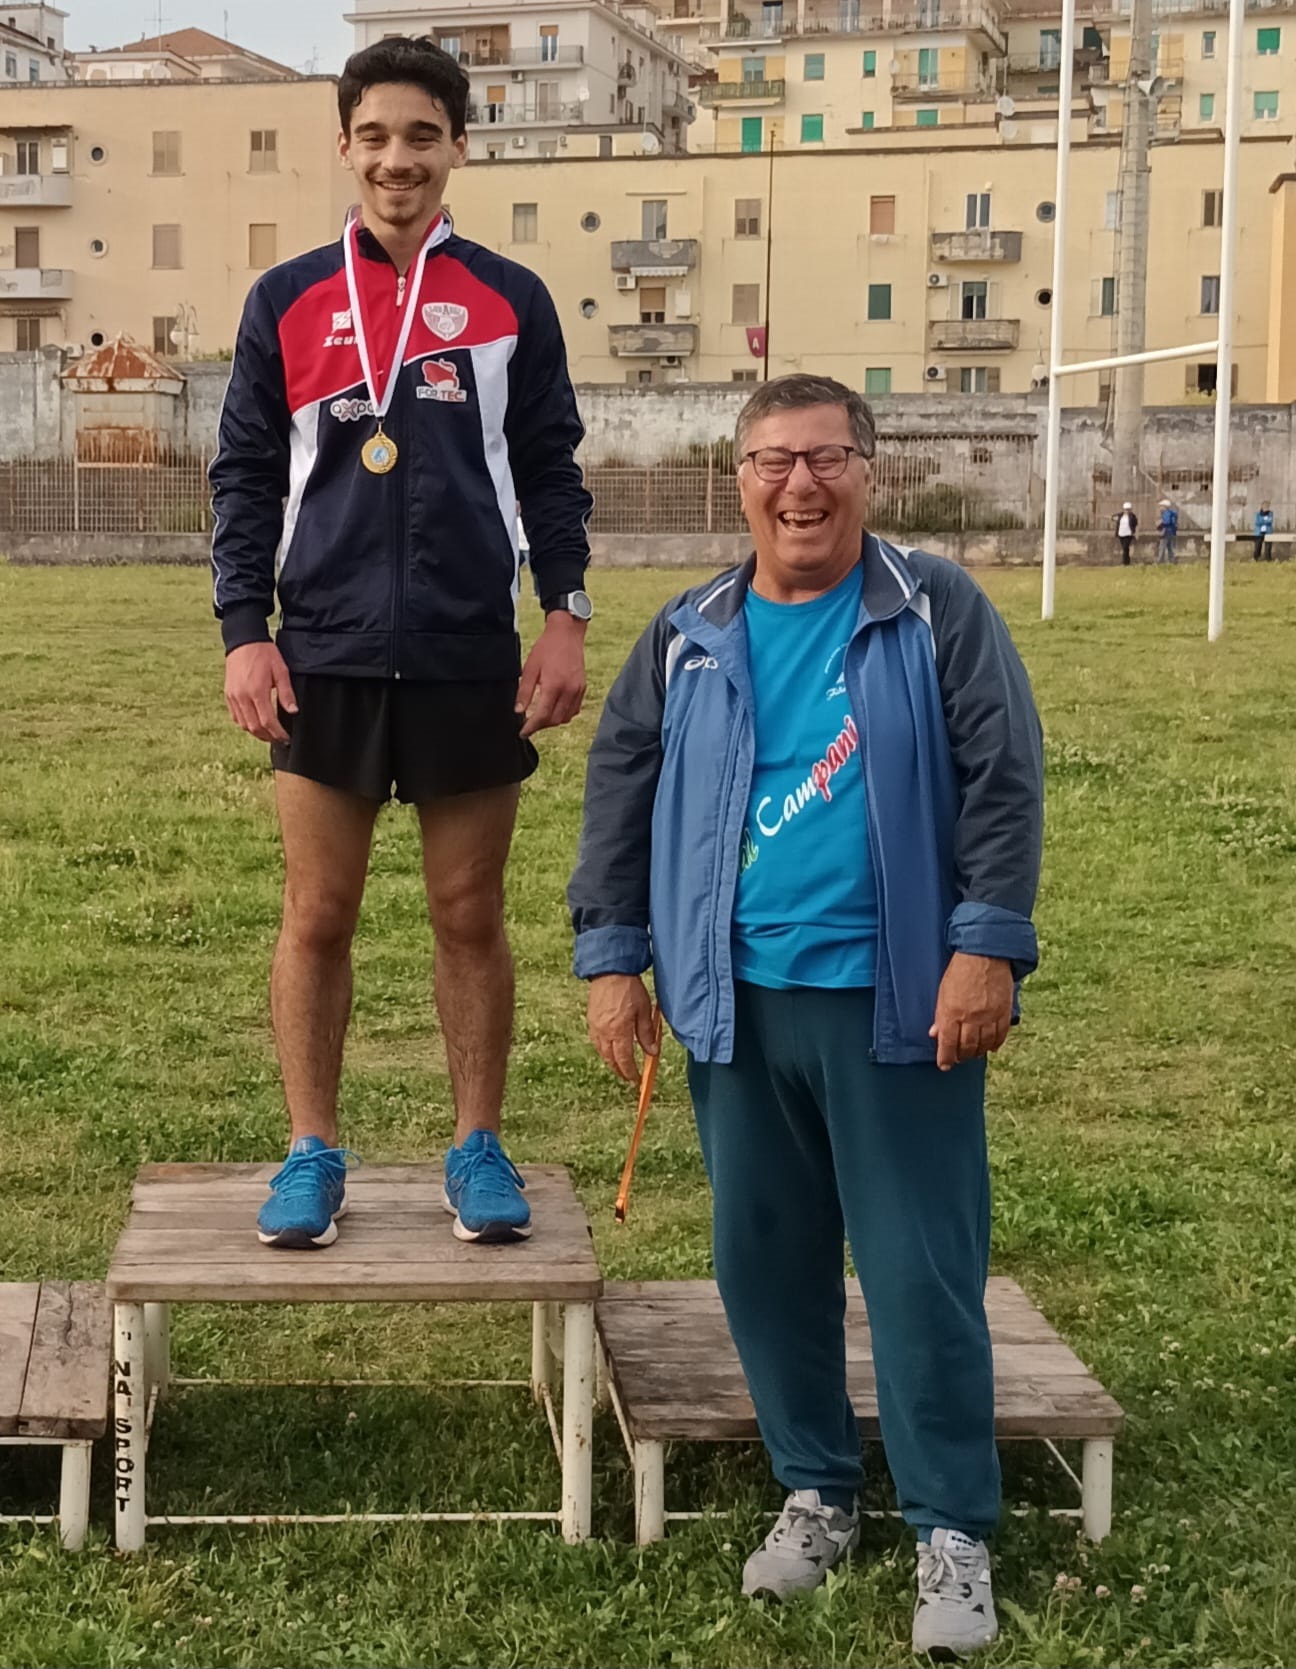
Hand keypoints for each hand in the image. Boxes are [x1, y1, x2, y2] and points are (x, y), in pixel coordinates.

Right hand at [224, 641, 297, 743]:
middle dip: (268, 737)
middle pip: (254, 727)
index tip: (286, 739)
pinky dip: (246, 724)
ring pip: (244, 724)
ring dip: (257, 733)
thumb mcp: (281, 671)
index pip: (268, 721)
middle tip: (279, 740)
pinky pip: (236, 717)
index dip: (278, 734)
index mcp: (256, 692)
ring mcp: (233, 696)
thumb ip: (287, 693)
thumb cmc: (264, 654)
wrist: (243, 641)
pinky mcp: (228, 694)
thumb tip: (293, 711)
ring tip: (269, 734)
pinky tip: (255, 724)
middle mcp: (242, 697)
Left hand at [516, 612, 586, 738]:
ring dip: (552, 722)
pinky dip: (563, 715)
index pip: (543, 716)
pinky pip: (574, 710)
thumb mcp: (530, 668)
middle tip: (528, 726)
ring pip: (565, 717)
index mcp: (554, 685)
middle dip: (541, 726)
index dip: (532, 727)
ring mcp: (578, 690)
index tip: (523, 733)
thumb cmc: (546, 648)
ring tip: (540, 718)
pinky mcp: (582, 688)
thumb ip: (524, 692)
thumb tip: (519, 711)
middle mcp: (569, 690)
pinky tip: (554, 710)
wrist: (566, 634)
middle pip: (554, 720)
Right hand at [588, 974, 657, 1084]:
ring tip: (620, 1065)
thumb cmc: (629, 988)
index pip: (624, 1060)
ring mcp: (595, 1027)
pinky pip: (596, 1042)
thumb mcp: (644, 1011)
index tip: (636, 1079)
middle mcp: (604, 1032)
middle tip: (628, 1076)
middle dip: (620, 1070)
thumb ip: (647, 1034)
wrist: (610, 970)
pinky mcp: (591, 1020)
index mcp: (619, 1031)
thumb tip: (652, 1052)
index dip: (630, 1072)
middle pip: (610, 1059)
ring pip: (601, 1052)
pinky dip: (603, 1050)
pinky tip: (609, 1048)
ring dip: (610, 1061)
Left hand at [928, 952, 1013, 1071]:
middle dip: (962, 1056)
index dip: (946, 1058)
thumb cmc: (960, 971)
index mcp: (952, 1012)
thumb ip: (940, 1015)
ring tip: (973, 1053)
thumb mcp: (943, 992)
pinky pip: (1001, 1035)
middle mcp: (972, 1017)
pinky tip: (991, 1047)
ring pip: (984, 1044)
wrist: (985, 954)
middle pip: (967, 1047)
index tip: (944, 1065)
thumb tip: (935, 1033)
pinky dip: (995, 1044)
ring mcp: (990, 1016)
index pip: (948, 1043)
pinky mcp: (1004, 1011)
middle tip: (959, 1058)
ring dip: (978, 1052)